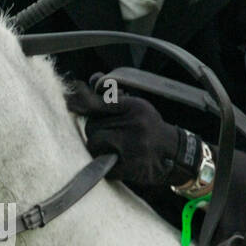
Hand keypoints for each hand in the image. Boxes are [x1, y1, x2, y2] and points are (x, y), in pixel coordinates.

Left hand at [65, 75, 189, 186]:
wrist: (173, 153)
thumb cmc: (149, 128)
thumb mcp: (136, 107)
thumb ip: (112, 96)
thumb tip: (92, 79)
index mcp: (135, 107)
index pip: (100, 103)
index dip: (84, 104)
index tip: (72, 105)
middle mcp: (134, 125)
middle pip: (93, 126)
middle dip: (95, 131)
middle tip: (105, 135)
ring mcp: (133, 146)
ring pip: (94, 143)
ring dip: (96, 147)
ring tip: (109, 148)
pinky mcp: (130, 166)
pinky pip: (102, 163)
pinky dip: (104, 163)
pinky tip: (114, 160)